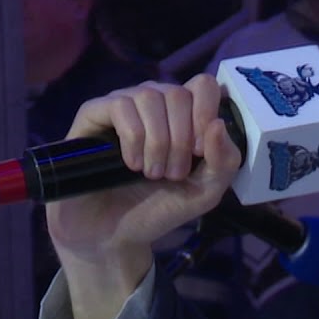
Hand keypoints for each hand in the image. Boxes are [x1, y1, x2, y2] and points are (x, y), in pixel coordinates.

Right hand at [46, 75, 241, 267]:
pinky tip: (132, 164)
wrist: (113, 233)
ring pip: (149, 96)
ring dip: (157, 141)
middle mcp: (155, 101)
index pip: (203, 86)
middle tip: (173, 174)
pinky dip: (132, 137)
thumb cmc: (160, 207)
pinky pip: (119, 106)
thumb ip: (225, 161)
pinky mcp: (93, 114)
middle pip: (178, 93)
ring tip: (152, 173)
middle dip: (181, 139)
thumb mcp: (206, 190)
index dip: (206, 114)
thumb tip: (218, 124)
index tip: (199, 152)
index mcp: (185, 112)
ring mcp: (123, 105)